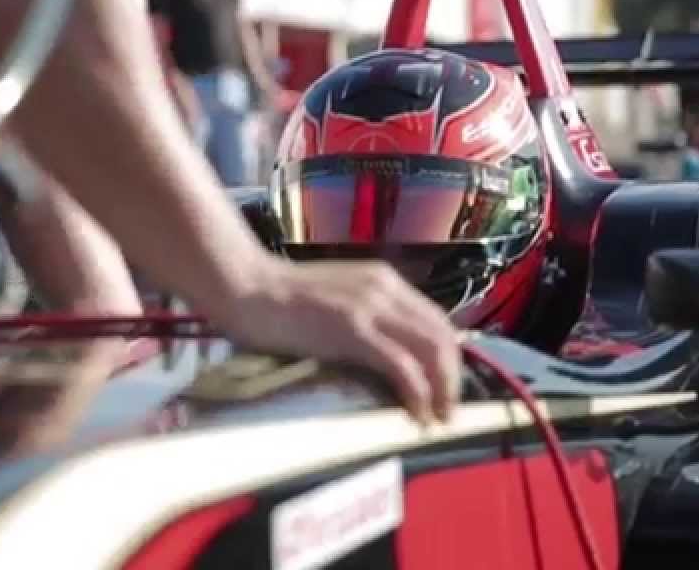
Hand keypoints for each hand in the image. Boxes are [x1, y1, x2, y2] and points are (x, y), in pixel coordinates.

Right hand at [212, 255, 460, 424]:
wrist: (246, 287)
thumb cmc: (279, 299)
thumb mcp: (336, 300)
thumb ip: (364, 317)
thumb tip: (387, 355)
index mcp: (383, 280)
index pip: (437, 320)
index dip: (449, 359)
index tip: (444, 389)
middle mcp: (385, 288)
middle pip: (442, 336)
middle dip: (452, 379)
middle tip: (446, 412)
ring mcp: (370, 307)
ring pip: (432, 350)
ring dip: (442, 389)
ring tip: (436, 418)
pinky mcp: (353, 329)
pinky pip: (401, 365)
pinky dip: (417, 393)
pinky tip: (415, 414)